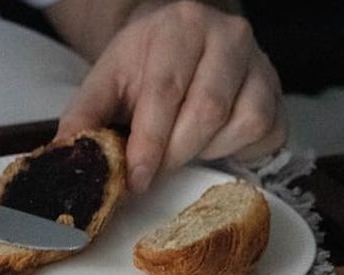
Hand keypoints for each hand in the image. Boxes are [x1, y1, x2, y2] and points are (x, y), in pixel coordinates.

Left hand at [56, 1, 286, 192]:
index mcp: (180, 27)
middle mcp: (228, 36)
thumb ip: (84, 117)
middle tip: (152, 174)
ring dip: (206, 151)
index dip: (150, 143)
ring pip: (242, 123)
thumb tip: (64, 154)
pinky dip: (236, 151)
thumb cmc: (141, 66)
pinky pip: (266, 133)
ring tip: (181, 146)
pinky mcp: (278, 92)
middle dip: (174, 154)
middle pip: (207, 111)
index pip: (165, 91)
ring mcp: (261, 63)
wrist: (179, 43)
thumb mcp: (105, 81)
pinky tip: (211, 143)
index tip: (135, 179)